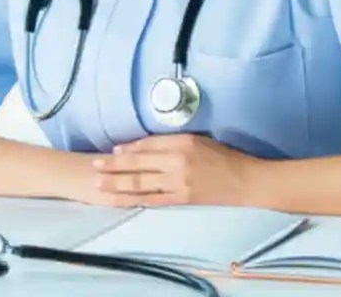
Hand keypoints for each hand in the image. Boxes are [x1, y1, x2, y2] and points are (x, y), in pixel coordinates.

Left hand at [90, 134, 265, 206]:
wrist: (246, 182)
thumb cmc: (225, 158)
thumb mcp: (200, 141)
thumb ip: (174, 142)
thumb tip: (145, 147)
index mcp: (183, 143)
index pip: (148, 145)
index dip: (128, 149)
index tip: (113, 150)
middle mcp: (178, 161)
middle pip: (138, 164)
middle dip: (113, 165)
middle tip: (93, 166)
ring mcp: (179, 182)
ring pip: (141, 183)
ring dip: (117, 184)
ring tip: (98, 184)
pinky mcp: (182, 199)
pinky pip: (153, 199)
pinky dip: (135, 199)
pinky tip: (120, 199)